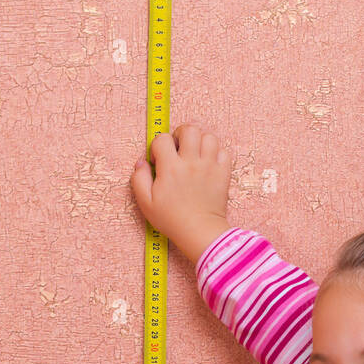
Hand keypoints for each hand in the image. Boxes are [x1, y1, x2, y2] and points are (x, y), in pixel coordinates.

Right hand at [130, 120, 233, 262]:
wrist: (200, 233)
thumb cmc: (172, 220)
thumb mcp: (146, 203)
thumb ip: (139, 179)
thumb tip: (142, 162)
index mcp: (170, 168)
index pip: (163, 139)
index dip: (158, 146)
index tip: (159, 160)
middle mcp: (191, 163)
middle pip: (190, 129)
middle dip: (181, 134)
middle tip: (179, 149)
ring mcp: (210, 167)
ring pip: (209, 137)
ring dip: (200, 141)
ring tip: (195, 154)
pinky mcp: (223, 173)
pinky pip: (224, 151)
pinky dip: (217, 153)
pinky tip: (208, 163)